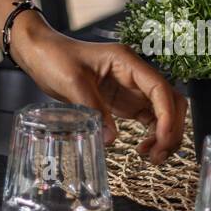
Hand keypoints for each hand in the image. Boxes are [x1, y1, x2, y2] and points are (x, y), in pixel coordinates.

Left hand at [10, 12, 187, 162]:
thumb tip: (112, 139)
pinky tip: (142, 149)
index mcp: (126, 61)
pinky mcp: (123, 101)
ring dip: (164, 134)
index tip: (161, 138)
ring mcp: (131, 88)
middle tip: (158, 154)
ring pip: (163, 112)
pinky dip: (152, 135)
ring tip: (152, 157)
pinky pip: (148, 119)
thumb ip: (93, 109)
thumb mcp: (73, 81)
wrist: (39, 53)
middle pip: (170, 101)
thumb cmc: (55, 57)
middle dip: (171, 128)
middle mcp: (134, 74)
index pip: (159, 88)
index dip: (166, 115)